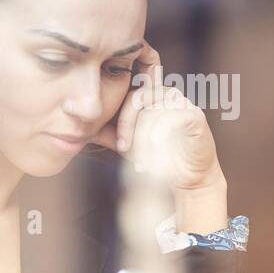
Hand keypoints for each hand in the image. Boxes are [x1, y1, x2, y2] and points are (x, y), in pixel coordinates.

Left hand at [91, 42, 223, 192]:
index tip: (121, 147)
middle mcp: (166, 94)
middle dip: (129, 129)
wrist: (187, 177)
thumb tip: (79, 131)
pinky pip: (171, 119)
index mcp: (150, 95)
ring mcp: (181, 103)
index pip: (128, 98)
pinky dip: (160, 138)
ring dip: (144, 142)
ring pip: (151, 114)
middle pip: (137, 101)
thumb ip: (109, 134)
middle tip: (126, 151)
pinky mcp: (194, 115)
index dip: (121, 122)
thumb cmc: (158, 157)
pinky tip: (158, 154)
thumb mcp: (129, 144)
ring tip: (144, 163)